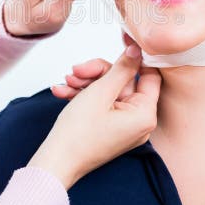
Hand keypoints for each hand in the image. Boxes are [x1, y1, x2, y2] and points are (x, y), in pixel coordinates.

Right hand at [27, 45, 160, 189]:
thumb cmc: (78, 134)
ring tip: (65, 83)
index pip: (149, 75)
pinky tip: (61, 92)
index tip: (121, 41)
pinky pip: (100, 103)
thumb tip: (138, 48)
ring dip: (85, 83)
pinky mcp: (109, 127)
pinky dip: (82, 95)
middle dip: (97, 72)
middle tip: (77, 70)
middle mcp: (138, 122)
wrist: (55, 163)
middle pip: (124, 81)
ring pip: (108, 90)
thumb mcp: (100, 92)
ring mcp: (123, 126)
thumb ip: (121, 68)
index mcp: (145, 115)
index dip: (135, 56)